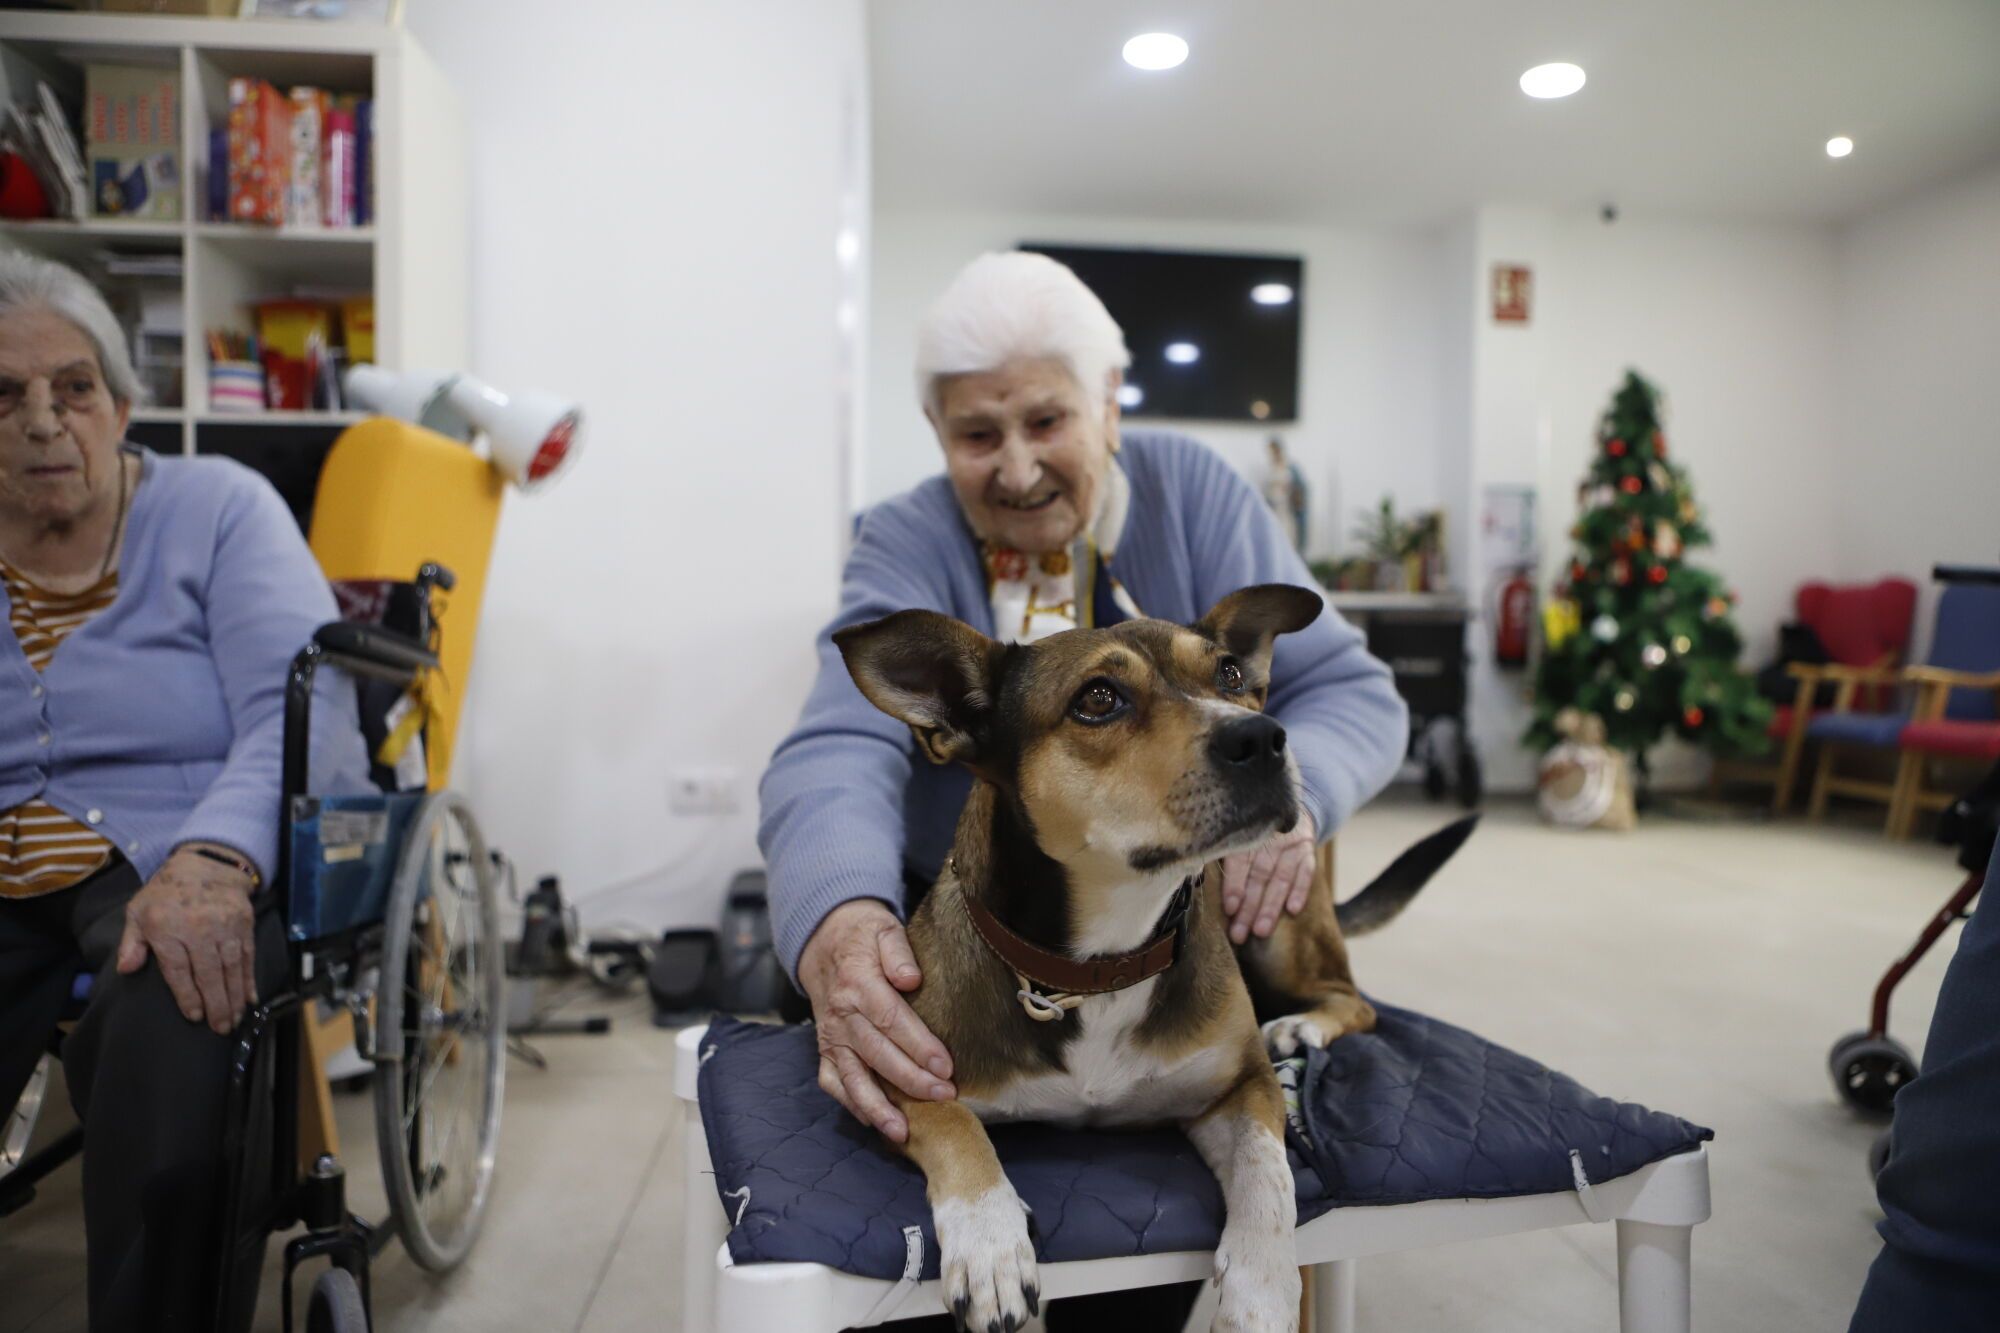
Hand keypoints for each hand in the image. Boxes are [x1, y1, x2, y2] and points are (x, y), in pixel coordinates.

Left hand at [115, 844, 258, 1034]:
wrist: (207, 863)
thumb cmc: (166, 892)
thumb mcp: (138, 912)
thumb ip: (131, 942)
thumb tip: (126, 969)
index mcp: (168, 928)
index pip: (179, 970)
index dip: (188, 996)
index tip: (194, 1016)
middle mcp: (199, 928)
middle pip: (209, 974)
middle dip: (216, 1005)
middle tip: (221, 1028)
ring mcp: (225, 926)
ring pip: (231, 968)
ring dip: (234, 997)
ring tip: (234, 1019)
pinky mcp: (244, 924)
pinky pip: (247, 956)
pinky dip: (250, 979)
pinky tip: (250, 998)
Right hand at [797, 899, 955, 1142]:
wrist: (823, 942)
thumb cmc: (864, 937)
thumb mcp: (884, 929)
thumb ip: (898, 952)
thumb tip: (911, 978)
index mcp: (858, 983)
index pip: (891, 1019)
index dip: (918, 1046)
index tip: (946, 1066)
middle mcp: (841, 1015)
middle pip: (877, 1053)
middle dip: (911, 1080)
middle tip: (944, 1095)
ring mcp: (831, 1036)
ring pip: (852, 1077)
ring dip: (877, 1107)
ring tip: (902, 1132)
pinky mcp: (825, 1050)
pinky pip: (834, 1083)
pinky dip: (852, 1105)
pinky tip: (875, 1123)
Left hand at [1220, 811, 1316, 944]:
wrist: (1284, 805)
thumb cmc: (1251, 829)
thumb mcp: (1236, 833)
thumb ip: (1222, 851)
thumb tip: (1194, 870)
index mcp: (1246, 837)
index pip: (1239, 863)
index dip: (1234, 886)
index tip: (1230, 909)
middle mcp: (1268, 841)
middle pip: (1258, 877)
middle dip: (1249, 907)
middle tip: (1240, 933)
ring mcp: (1289, 846)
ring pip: (1280, 879)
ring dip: (1271, 906)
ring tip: (1262, 930)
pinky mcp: (1306, 850)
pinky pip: (1306, 871)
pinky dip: (1300, 890)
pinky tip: (1292, 910)